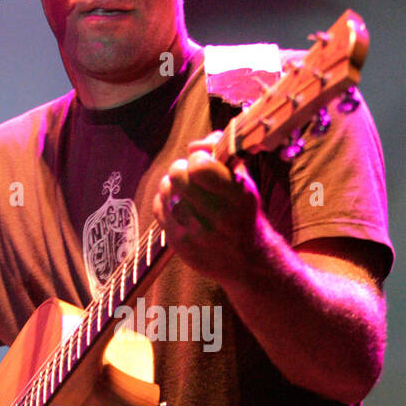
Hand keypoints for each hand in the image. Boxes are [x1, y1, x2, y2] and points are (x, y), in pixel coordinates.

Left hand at [153, 134, 262, 283]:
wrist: (247, 261)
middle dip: (183, 168)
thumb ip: (223, 156)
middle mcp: (216, 217)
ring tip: (186, 191)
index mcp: (237, 198)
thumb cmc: (243, 213)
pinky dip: (165, 201)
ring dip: (173, 185)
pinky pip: (159, 209)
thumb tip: (196, 145)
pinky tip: (179, 204)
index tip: (205, 164)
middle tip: (192, 175)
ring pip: (165, 190)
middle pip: (177, 175)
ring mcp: (195, 233)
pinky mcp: (178, 244)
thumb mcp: (244, 183)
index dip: (198, 159)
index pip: (199, 166)